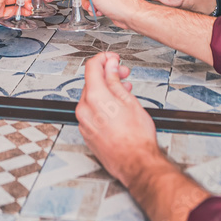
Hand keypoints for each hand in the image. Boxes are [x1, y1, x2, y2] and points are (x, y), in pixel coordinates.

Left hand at [76, 52, 162, 186]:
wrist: (135, 163)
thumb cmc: (136, 137)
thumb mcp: (129, 101)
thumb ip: (115, 80)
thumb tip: (110, 66)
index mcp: (94, 97)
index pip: (92, 66)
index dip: (104, 58)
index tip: (112, 58)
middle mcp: (84, 109)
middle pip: (92, 82)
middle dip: (107, 74)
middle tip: (123, 73)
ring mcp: (84, 122)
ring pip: (92, 97)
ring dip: (106, 90)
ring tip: (124, 90)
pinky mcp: (86, 132)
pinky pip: (91, 111)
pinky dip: (102, 104)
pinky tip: (116, 106)